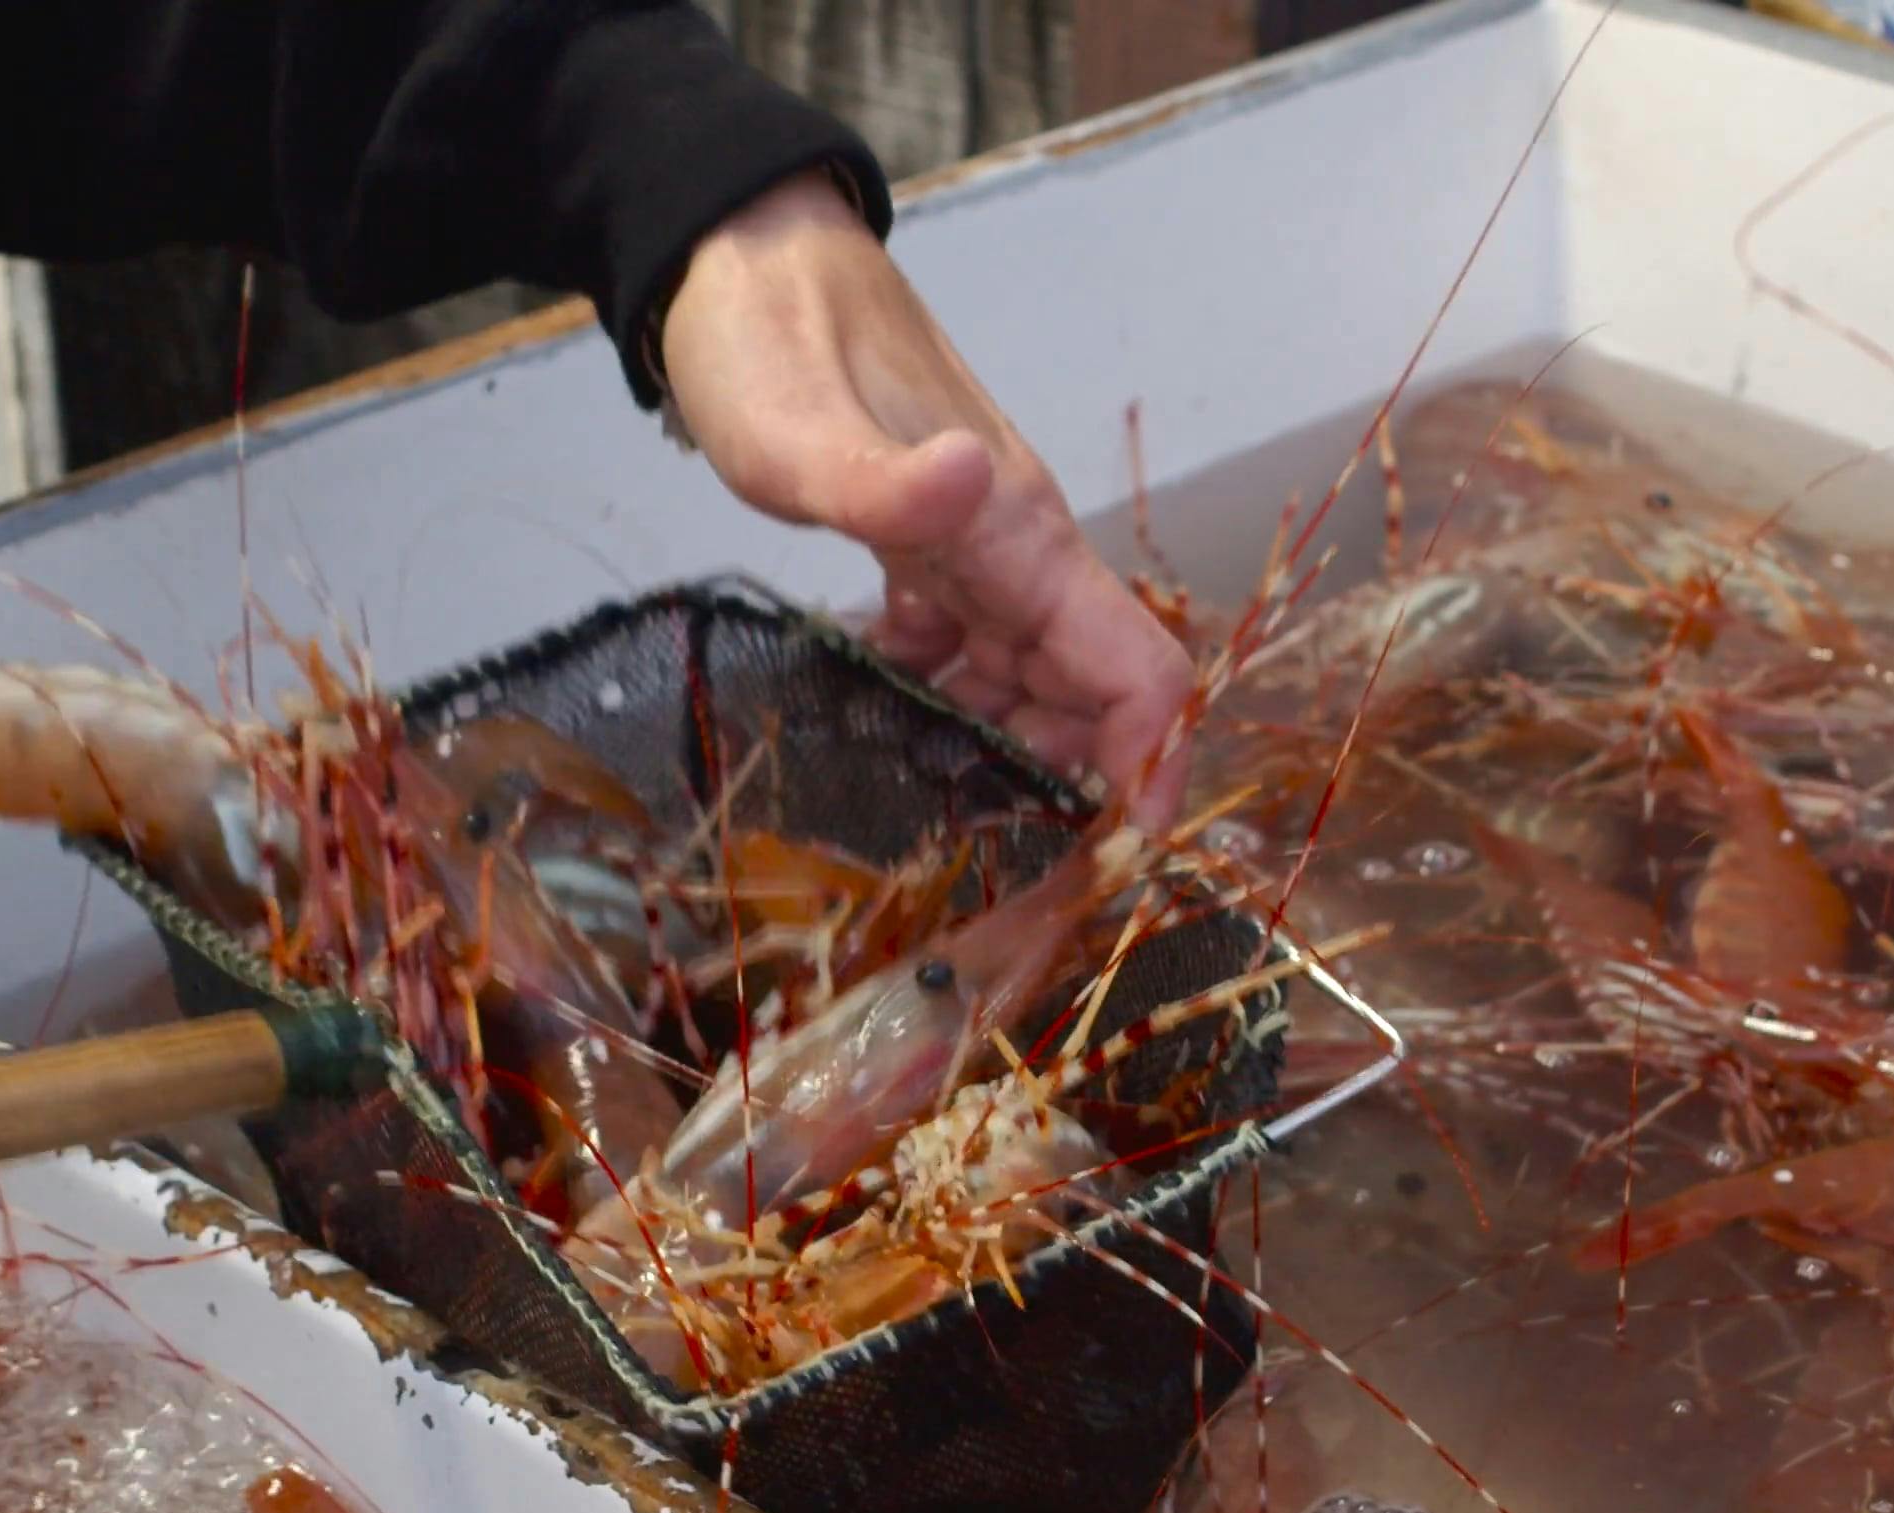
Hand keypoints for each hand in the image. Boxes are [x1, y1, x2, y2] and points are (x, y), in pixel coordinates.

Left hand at [660, 171, 1196, 823]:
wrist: (742, 254)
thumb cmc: (768, 337)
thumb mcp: (799, 430)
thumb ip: (882, 481)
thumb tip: (971, 486)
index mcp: (1018, 535)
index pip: (1136, 671)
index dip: (1151, 768)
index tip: (1124, 864)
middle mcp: (1015, 549)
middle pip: (1088, 697)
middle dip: (1069, 790)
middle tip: (996, 877)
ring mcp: (972, 548)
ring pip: (1028, 679)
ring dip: (1001, 753)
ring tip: (932, 822)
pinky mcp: (924, 547)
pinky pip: (965, 648)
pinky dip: (944, 701)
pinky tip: (883, 730)